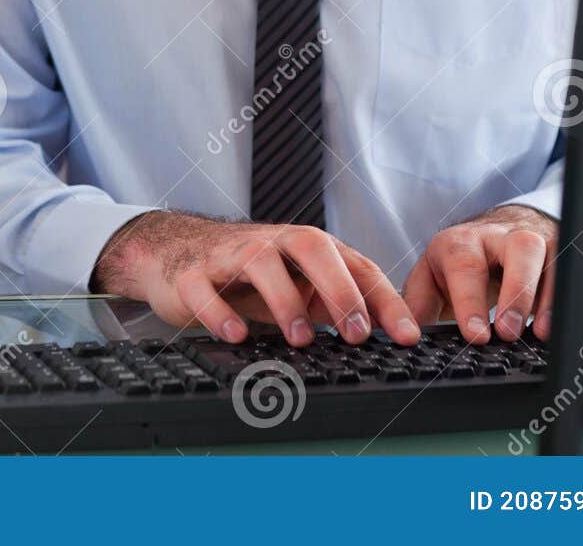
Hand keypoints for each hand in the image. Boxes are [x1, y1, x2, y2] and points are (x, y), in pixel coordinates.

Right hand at [91, 211, 421, 347]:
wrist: (174, 251)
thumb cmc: (247, 273)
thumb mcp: (298, 285)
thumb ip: (335, 303)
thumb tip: (385, 337)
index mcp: (306, 247)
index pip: (355, 265)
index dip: (384, 300)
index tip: (408, 336)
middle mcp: (272, 243)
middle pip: (311, 247)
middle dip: (339, 288)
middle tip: (357, 333)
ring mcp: (229, 256)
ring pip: (259, 262)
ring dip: (285, 300)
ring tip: (301, 338)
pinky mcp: (191, 274)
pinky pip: (204, 288)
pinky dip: (220, 312)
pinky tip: (237, 335)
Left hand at [402, 204, 558, 344]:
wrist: (492, 234)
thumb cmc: (458, 264)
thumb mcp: (430, 279)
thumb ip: (417, 305)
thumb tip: (405, 335)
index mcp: (459, 242)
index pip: (465, 265)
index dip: (470, 301)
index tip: (475, 335)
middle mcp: (497, 236)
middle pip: (516, 248)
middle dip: (515, 292)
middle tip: (508, 333)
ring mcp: (530, 239)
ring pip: (546, 253)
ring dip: (544, 295)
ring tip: (539, 334)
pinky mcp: (555, 249)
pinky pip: (567, 268)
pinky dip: (562, 297)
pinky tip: (554, 327)